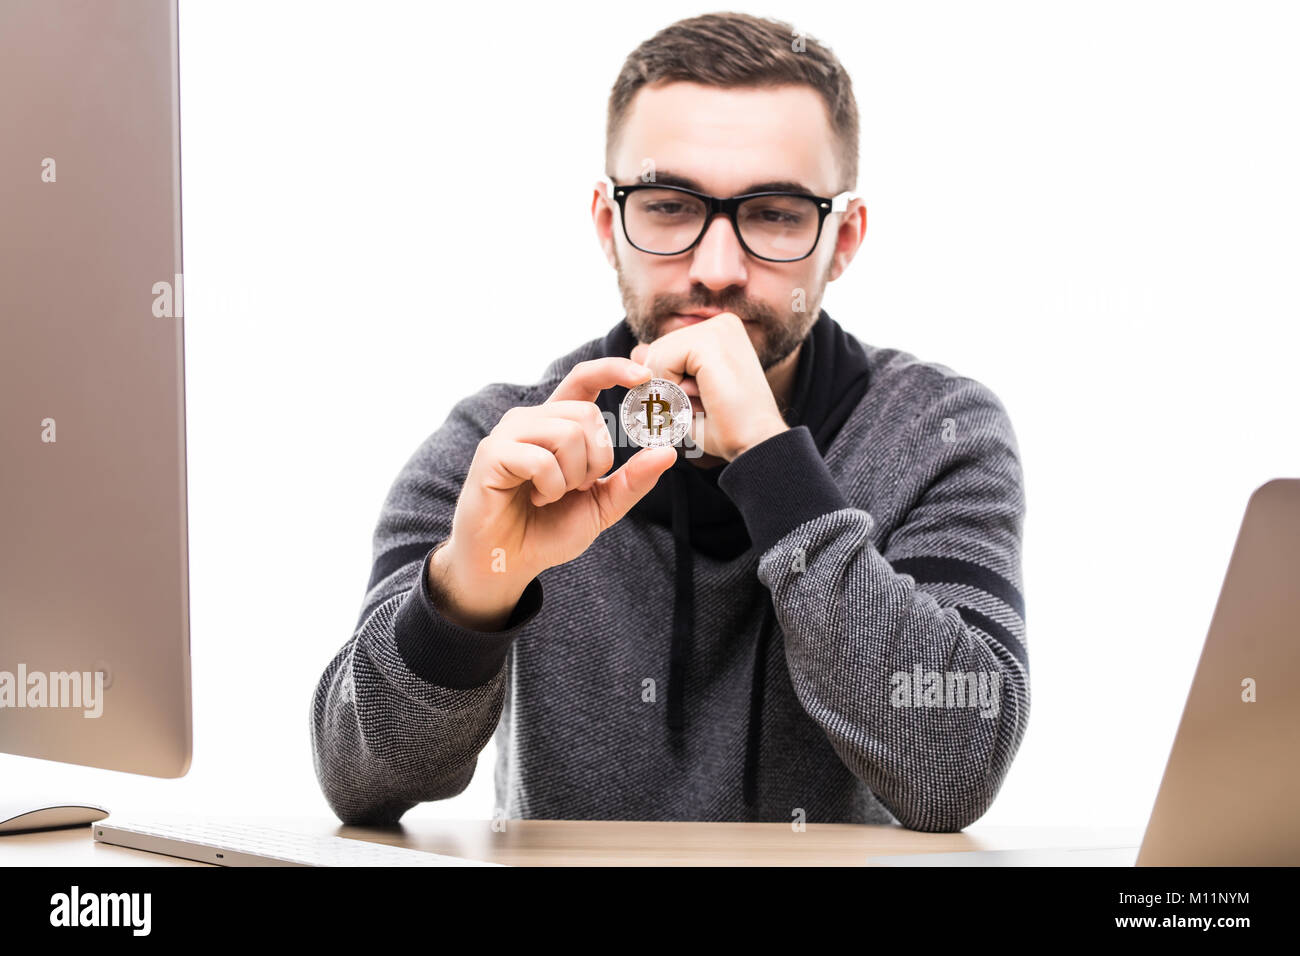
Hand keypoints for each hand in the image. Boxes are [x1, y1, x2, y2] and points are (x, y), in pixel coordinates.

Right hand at [431, 357, 677, 629]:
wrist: (507, 562)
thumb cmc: (548, 529)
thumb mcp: (602, 505)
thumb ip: (633, 480)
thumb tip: (667, 452)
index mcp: (557, 423)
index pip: (585, 378)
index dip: (614, 370)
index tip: (644, 376)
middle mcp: (532, 419)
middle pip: (587, 414)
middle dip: (596, 459)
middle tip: (577, 487)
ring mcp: (509, 433)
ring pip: (567, 433)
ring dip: (572, 476)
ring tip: (552, 494)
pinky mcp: (492, 453)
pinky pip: (542, 459)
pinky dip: (550, 488)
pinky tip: (535, 499)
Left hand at [629, 312, 787, 460]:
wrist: (757, 445)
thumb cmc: (727, 427)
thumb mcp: (688, 394)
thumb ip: (665, 368)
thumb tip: (637, 350)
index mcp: (719, 331)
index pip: (665, 350)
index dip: (670, 384)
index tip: (706, 401)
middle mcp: (721, 322)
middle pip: (657, 350)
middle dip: (668, 387)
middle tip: (707, 405)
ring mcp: (718, 328)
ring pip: (656, 356)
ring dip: (671, 392)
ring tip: (706, 403)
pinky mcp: (711, 341)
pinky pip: (661, 362)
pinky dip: (672, 390)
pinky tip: (703, 399)